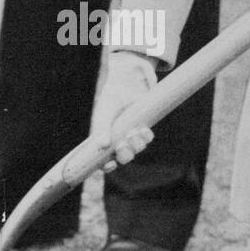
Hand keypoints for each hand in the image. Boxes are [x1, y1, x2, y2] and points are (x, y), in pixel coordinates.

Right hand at [93, 52, 157, 170]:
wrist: (125, 83)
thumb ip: (102, 129)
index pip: (105, 160)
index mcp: (105, 140)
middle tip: (122, 144)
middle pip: (124, 158)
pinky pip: (147, 138)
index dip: (107, 167)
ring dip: (136, 144)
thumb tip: (103, 145)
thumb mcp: (103, 113)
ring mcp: (132, 135)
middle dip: (125, 154)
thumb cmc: (110, 98)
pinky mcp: (143, 127)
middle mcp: (119, 140)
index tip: (110, 165)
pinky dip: (145, 136)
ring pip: (137, 149)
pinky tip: (142, 128)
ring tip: (133, 132)